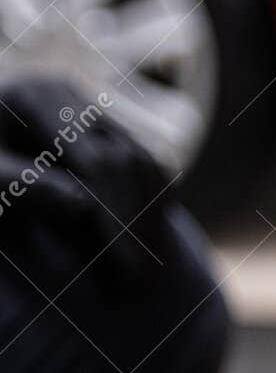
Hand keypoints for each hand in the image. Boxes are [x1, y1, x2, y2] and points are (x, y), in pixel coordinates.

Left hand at [0, 78, 171, 286]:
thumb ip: (25, 186)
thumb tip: (83, 203)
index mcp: (36, 99)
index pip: (97, 160)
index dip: (119, 213)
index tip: (130, 265)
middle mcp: (70, 96)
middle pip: (128, 160)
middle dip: (140, 220)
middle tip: (146, 275)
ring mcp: (88, 109)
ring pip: (146, 161)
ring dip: (154, 216)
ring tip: (153, 266)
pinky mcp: (100, 128)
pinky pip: (145, 164)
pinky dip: (153, 202)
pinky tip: (151, 240)